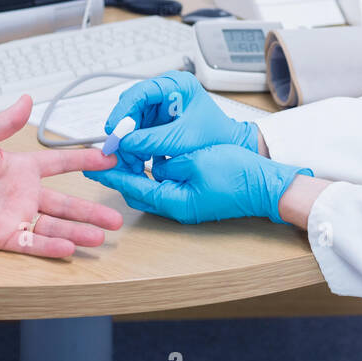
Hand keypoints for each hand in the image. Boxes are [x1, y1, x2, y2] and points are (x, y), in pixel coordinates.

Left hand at [0, 95, 123, 256]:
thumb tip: (26, 99)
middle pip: (66, 203)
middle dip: (91, 209)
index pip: (60, 164)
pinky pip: (32, 243)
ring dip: (78, 231)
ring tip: (100, 235)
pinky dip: (51, 247)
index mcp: (20, 168)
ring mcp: (14, 216)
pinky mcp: (1, 236)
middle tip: (116, 215)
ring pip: (54, 226)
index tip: (108, 159)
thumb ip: (4, 124)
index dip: (84, 161)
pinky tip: (70, 248)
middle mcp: (22, 194)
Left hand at [85, 144, 311, 224]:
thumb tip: (154, 162)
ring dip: (139, 173)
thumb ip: (169, 161)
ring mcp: (187, 203)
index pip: (134, 187)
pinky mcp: (195, 197)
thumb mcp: (197, 160)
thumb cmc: (237, 174)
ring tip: (129, 153)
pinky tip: (154, 157)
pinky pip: (167, 186)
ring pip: (151, 189)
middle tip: (111, 155)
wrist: (265, 185)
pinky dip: (155, 173)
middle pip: (139, 193)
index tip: (96, 165)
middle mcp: (178, 207)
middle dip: (123, 174)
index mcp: (175, 201)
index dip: (113, 175)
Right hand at [104, 70, 257, 173]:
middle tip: (118, 150)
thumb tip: (125, 143)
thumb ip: (153, 140)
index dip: (123, 111)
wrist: (229, 146)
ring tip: (132, 160)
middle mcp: (167, 91)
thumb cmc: (215, 137)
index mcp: (177, 85)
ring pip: (133, 119)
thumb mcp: (182, 139)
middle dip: (125, 129)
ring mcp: (162, 104)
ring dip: (129, 140)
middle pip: (132, 106)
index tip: (114, 130)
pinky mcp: (159, 119)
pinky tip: (139, 158)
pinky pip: (139, 129)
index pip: (141, 92)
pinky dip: (136, 144)